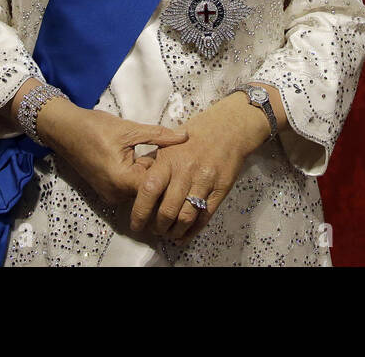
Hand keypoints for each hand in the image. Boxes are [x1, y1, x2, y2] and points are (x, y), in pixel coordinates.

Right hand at [38, 103, 187, 206]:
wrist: (64, 129)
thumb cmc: (94, 128)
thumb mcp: (130, 129)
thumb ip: (159, 136)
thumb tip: (185, 137)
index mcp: (122, 180)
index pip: (157, 188)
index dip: (171, 174)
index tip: (184, 161)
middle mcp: (116, 194)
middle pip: (150, 192)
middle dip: (164, 176)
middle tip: (178, 159)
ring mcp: (110, 195)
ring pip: (141, 190)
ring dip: (151, 176)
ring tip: (164, 157)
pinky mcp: (107, 190)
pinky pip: (130, 187)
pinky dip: (139, 176)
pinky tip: (146, 160)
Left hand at [129, 94, 269, 242]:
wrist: (229, 128)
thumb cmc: (195, 134)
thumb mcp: (169, 143)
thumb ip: (154, 164)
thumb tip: (137, 188)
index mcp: (169, 159)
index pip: (149, 190)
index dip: (140, 212)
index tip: (136, 224)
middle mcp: (186, 171)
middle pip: (167, 210)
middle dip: (158, 227)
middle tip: (154, 231)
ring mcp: (205, 181)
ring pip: (186, 217)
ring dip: (174, 231)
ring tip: (168, 234)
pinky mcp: (220, 189)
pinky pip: (205, 216)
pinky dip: (192, 231)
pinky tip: (184, 236)